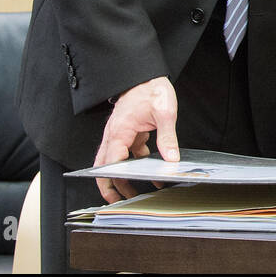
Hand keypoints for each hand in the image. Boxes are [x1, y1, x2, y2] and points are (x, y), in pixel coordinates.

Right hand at [93, 75, 179, 202]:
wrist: (146, 74)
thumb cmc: (151, 88)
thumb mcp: (164, 112)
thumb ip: (167, 138)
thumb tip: (171, 159)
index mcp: (119, 132)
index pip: (110, 163)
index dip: (113, 180)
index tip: (118, 195)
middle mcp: (115, 135)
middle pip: (104, 167)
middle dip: (110, 186)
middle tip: (119, 202)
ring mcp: (120, 134)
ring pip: (115, 162)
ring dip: (123, 178)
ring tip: (135, 193)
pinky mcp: (129, 132)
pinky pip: (129, 153)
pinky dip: (137, 165)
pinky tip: (152, 171)